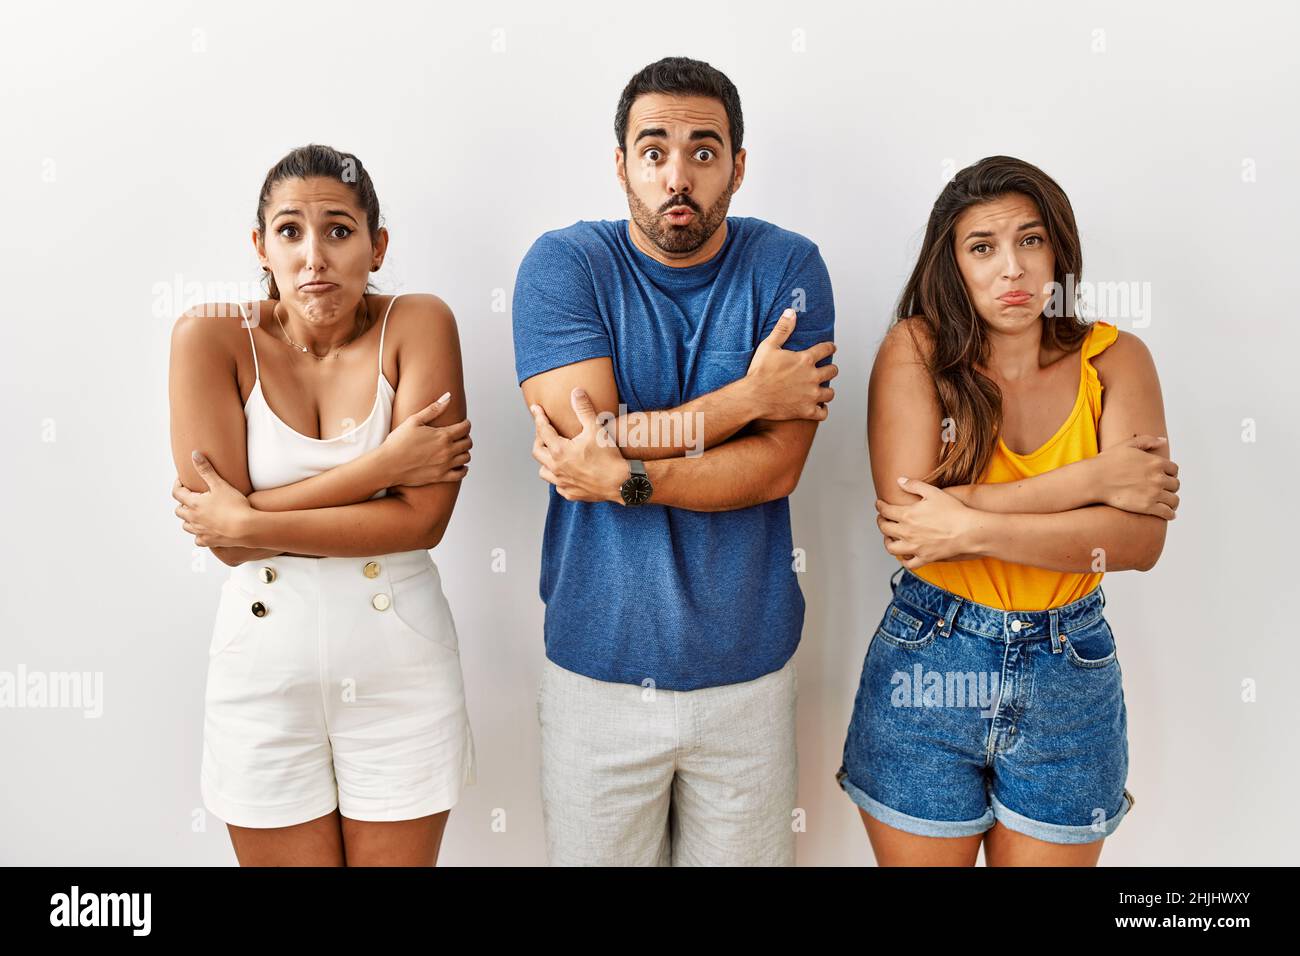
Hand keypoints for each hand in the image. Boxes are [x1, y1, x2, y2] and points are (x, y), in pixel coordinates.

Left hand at [173, 451, 255, 547]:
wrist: (246, 528)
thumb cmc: (234, 506)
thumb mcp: (220, 484)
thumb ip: (206, 469)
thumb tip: (194, 455)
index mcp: (193, 503)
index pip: (177, 492)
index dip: (178, 484)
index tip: (183, 480)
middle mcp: (193, 518)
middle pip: (179, 510)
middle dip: (183, 502)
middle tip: (192, 497)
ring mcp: (200, 531)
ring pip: (186, 526)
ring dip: (188, 519)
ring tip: (197, 513)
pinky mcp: (209, 541)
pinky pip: (198, 539)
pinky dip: (199, 534)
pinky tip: (205, 530)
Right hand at [382, 392, 471, 484]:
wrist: (388, 464)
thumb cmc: (398, 441)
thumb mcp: (414, 420)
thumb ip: (433, 409)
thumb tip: (448, 396)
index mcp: (443, 436)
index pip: (465, 428)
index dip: (466, 424)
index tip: (463, 423)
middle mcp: (447, 451)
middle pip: (468, 443)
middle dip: (465, 437)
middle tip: (459, 436)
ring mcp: (445, 465)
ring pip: (466, 457)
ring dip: (464, 452)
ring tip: (457, 449)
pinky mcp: (440, 477)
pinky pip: (461, 474)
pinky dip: (463, 469)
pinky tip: (459, 465)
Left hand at [531, 388, 627, 502]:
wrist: (622, 483)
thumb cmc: (608, 456)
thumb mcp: (596, 428)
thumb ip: (584, 409)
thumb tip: (576, 392)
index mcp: (559, 450)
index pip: (543, 430)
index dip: (539, 417)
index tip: (535, 409)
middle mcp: (556, 468)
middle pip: (537, 451)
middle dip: (539, 439)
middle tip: (544, 431)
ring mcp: (562, 482)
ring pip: (543, 471)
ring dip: (545, 461)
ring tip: (552, 454)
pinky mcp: (571, 493)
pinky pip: (558, 486)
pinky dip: (558, 477)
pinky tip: (566, 472)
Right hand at [744, 309, 836, 420]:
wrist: (752, 397)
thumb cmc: (759, 373)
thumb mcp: (769, 346)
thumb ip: (782, 329)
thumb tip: (791, 312)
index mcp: (805, 360)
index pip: (825, 349)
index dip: (830, 347)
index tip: (832, 347)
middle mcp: (812, 377)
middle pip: (832, 371)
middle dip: (831, 369)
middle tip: (828, 369)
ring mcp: (811, 395)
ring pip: (830, 392)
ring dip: (827, 390)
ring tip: (823, 389)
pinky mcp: (806, 411)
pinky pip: (823, 412)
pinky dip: (822, 410)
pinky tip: (819, 407)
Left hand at [875, 476, 980, 568]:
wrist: (968, 531)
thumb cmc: (953, 511)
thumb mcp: (933, 492)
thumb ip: (914, 485)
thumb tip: (899, 480)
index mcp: (907, 515)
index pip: (885, 510)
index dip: (880, 506)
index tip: (879, 504)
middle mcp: (907, 532)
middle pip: (885, 528)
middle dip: (880, 521)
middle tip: (882, 518)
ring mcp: (915, 547)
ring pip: (891, 548)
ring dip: (887, 541)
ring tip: (889, 537)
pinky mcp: (924, 557)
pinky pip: (909, 564)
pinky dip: (904, 560)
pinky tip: (905, 554)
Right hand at [1093, 435, 1178, 518]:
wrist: (1094, 480)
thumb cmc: (1107, 462)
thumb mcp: (1127, 445)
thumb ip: (1147, 440)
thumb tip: (1164, 441)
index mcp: (1156, 462)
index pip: (1174, 470)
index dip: (1169, 474)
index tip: (1164, 478)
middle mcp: (1158, 477)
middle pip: (1175, 485)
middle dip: (1170, 488)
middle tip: (1163, 491)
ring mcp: (1154, 493)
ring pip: (1174, 500)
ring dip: (1172, 502)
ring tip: (1168, 504)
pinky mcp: (1147, 507)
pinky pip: (1168, 513)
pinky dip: (1170, 514)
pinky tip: (1168, 514)